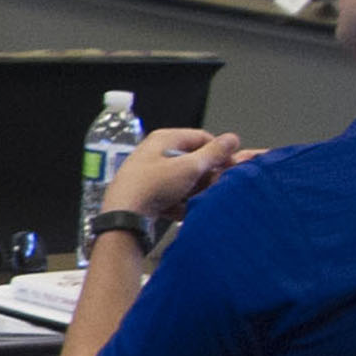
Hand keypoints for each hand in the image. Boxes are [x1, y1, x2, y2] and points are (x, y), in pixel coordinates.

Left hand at [103, 129, 244, 221]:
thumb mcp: (189, 167)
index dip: (219, 152)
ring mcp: (151, 173)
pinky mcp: (148, 193)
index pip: (202, 138)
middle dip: (206, 175)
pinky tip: (179, 210)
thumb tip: (232, 139)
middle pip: (193, 161)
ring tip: (193, 199)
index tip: (231, 166)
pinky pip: (173, 195)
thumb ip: (213, 153)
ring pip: (184, 180)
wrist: (124, 217)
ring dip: (195, 191)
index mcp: (164, 139)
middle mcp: (156, 153)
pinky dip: (180, 202)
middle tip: (214, 186)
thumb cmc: (151, 187)